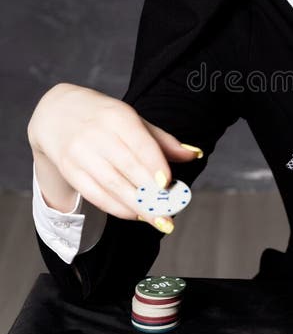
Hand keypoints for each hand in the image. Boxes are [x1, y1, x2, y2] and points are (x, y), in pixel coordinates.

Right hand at [27, 82, 203, 232]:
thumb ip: (163, 141)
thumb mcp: (133, 120)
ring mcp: (80, 154)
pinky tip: (135, 215)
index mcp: (117, 116)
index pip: (138, 144)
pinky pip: (95, 195)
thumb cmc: (105, 118)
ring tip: (158, 220)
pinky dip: (117, 208)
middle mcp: (96, 135)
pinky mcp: (70, 171)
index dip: (153, 165)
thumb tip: (194, 154)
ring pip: (111, 185)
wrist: (57, 113)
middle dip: (150, 194)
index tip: (168, 185)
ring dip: (136, 206)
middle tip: (170, 213)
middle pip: (127, 168)